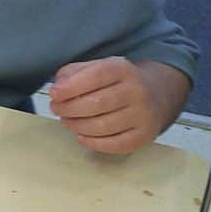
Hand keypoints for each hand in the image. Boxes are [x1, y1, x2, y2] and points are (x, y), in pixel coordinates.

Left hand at [48, 58, 166, 155]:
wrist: (155, 93)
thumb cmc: (117, 82)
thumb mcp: (97, 67)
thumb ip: (73, 73)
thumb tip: (58, 87)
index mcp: (122, 69)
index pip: (96, 76)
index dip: (71, 87)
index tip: (55, 94)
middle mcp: (136, 91)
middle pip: (97, 103)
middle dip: (69, 108)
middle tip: (57, 109)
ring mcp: (142, 114)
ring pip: (103, 126)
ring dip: (77, 126)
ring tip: (68, 121)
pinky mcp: (144, 135)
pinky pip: (115, 144)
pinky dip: (93, 143)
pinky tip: (82, 136)